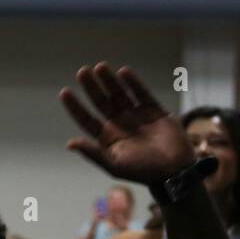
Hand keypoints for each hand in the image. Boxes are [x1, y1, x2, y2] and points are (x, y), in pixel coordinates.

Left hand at [59, 63, 194, 185]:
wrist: (174, 170)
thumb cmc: (142, 171)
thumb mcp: (114, 164)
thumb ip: (92, 152)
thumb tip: (69, 144)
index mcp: (108, 138)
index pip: (87, 119)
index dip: (76, 107)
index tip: (65, 92)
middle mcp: (120, 125)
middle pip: (102, 102)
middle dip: (92, 88)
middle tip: (82, 72)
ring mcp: (137, 116)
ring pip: (120, 94)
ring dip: (109, 81)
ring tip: (99, 67)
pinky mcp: (154, 110)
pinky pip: (142, 93)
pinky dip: (133, 83)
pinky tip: (123, 72)